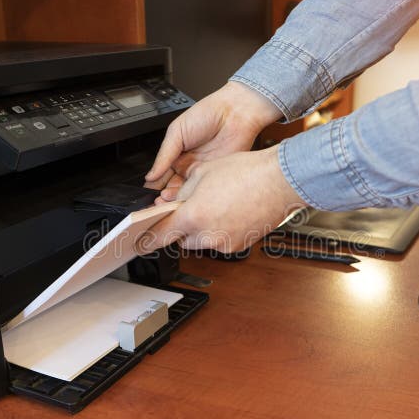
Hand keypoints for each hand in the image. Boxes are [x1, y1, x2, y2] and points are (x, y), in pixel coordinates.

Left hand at [138, 145, 306, 253]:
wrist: (279, 180)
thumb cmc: (246, 173)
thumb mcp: (203, 174)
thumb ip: (183, 192)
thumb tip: (176, 200)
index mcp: (193, 216)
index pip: (161, 235)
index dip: (147, 240)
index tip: (138, 244)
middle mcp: (208, 235)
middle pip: (181, 239)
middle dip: (182, 226)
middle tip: (192, 207)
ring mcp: (225, 243)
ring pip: (201, 241)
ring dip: (201, 228)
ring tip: (216, 205)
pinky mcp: (239, 245)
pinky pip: (220, 241)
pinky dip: (220, 230)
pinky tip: (230, 211)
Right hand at [143, 81, 282, 200]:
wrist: (235, 113)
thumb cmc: (208, 114)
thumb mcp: (177, 132)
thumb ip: (164, 156)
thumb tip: (150, 175)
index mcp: (176, 154)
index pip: (161, 175)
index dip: (153, 187)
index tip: (146, 198)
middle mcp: (188, 165)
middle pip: (172, 187)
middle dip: (163, 197)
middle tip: (156, 205)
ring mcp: (202, 172)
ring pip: (186, 192)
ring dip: (176, 200)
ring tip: (167, 205)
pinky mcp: (216, 177)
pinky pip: (202, 191)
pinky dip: (193, 198)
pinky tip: (184, 202)